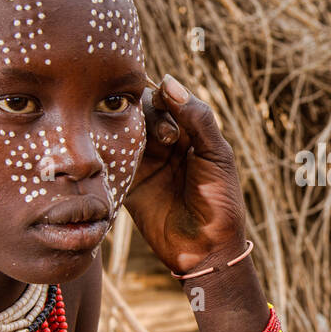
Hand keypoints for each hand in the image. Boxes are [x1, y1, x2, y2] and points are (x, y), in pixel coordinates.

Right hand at [124, 74, 249, 275]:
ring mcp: (145, 165)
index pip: (168, 101)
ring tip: (142, 144)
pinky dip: (109, 153)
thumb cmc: (220, 202)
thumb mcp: (216, 155)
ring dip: (127, 131)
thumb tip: (169, 81)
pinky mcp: (127, 185)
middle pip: (143, 112)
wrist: (206, 250)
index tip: (166, 102)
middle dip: (148, 115)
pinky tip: (112, 151)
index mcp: (191, 135)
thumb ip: (197, 118)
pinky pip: (112, 162)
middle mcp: (165, 146)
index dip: (163, 96)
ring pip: (125, 133)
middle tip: (165, 138)